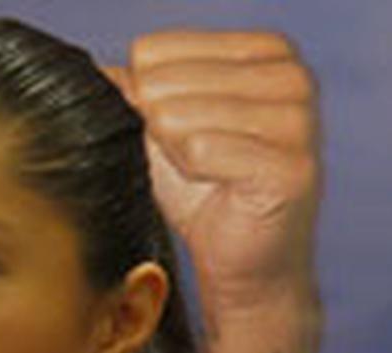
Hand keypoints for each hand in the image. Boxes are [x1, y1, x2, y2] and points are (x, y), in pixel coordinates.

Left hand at [119, 30, 322, 316]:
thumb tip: (94, 72)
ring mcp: (297, 119)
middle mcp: (290, 75)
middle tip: (193, 162)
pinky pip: (200, 151)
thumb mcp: (160, 129)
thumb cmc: (206, 192)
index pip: (156, 51)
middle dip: (160, 131)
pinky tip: (220, 189)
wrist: (246, 263)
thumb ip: (133, 91)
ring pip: (179, 118)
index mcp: (266, 51)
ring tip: (208, 176)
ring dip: (178, 157)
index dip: (145, 101)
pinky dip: (194, 176)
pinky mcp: (290, 165)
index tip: (176, 135)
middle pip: (164, 83)